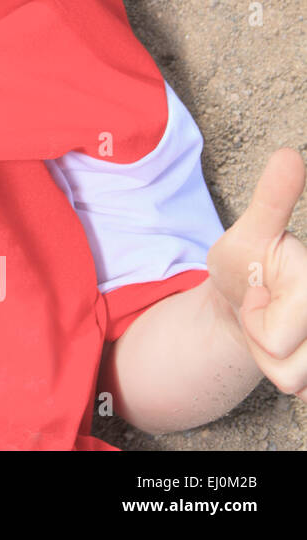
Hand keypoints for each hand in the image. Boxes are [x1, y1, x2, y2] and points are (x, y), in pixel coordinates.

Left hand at [206, 147, 306, 399]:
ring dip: (272, 357)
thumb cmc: (245, 262)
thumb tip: (290, 155)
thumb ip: (273, 198)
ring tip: (271, 324)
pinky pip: (301, 387)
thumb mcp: (249, 231)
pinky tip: (285, 350)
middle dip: (265, 339)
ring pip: (294, 377)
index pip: (292, 321)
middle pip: (290, 359)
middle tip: (261, 310)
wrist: (241, 302)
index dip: (264, 316)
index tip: (259, 292)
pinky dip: (285, 375)